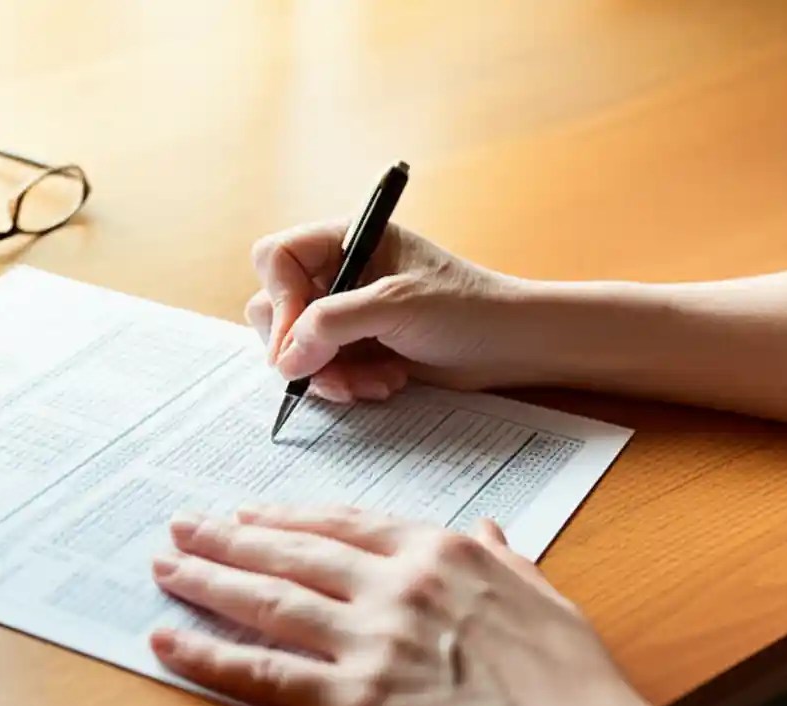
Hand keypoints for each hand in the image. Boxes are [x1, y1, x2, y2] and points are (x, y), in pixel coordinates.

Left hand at [149, 507, 660, 705]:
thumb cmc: (574, 679)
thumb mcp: (545, 596)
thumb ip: (504, 557)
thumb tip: (489, 527)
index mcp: (442, 553)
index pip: (344, 523)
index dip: (286, 518)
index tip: (247, 512)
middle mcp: (397, 586)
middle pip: (293, 553)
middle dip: (230, 538)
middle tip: (183, 526)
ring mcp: (373, 641)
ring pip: (269, 600)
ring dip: (208, 580)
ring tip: (166, 565)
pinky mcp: (356, 701)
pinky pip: (266, 673)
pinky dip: (211, 654)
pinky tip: (171, 639)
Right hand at [246, 220, 538, 401]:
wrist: (512, 347)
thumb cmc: (468, 308)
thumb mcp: (397, 305)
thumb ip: (333, 323)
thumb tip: (285, 358)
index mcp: (345, 239)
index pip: (276, 259)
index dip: (280, 299)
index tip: (299, 339)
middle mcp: (337, 272)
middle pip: (274, 306)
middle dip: (301, 347)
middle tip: (328, 370)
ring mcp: (343, 312)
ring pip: (294, 347)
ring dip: (328, 373)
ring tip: (372, 382)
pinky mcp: (354, 349)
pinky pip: (320, 371)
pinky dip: (345, 384)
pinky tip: (386, 383)